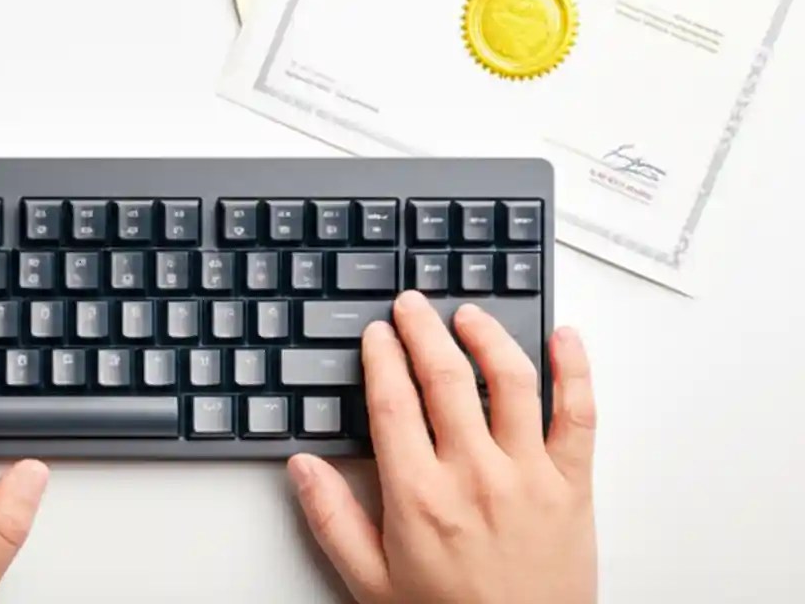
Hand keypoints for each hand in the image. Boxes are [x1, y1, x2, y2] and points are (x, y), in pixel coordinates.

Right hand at [289, 291, 596, 603]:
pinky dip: (574, 368)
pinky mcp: (573, 485)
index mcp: (419, 495)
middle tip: (412, 305)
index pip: (393, 401)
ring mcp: (529, 475)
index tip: (376, 334)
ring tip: (468, 314)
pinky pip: (579, 413)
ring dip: (486, 335)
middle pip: (445, 377)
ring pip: (510, 380)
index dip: (381, 356)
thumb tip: (302, 467)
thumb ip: (332, 520)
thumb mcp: (371, 582)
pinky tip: (564, 338)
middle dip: (423, 329)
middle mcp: (474, 474)